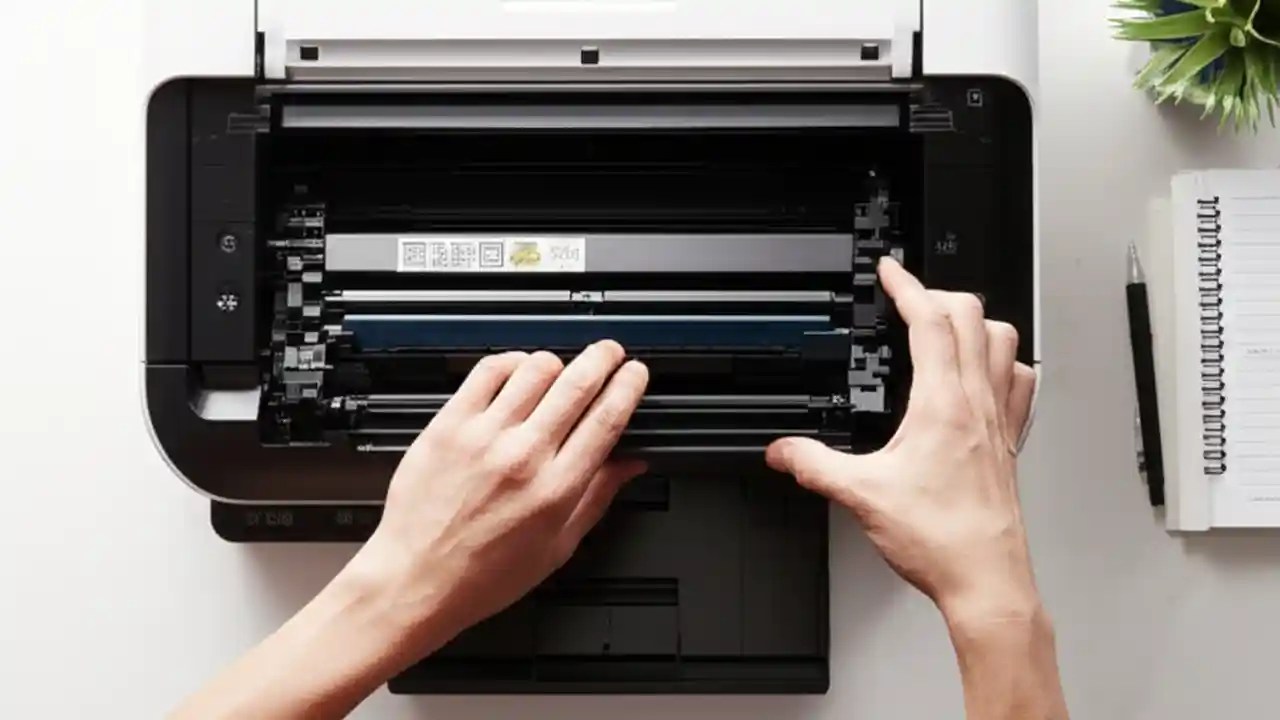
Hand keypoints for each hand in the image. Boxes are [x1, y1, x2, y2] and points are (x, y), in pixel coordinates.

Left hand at [347, 341, 648, 656]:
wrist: (416, 578)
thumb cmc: (482, 574)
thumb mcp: (557, 547)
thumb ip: (598, 498)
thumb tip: (630, 464)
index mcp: (556, 490)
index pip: (606, 419)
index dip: (628, 387)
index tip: (635, 375)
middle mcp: (522, 457)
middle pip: (578, 383)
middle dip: (604, 358)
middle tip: (611, 353)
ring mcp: (483, 437)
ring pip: (536, 368)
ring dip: (559, 362)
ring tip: (561, 371)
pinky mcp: (449, 425)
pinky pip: (488, 371)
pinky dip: (511, 362)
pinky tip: (517, 371)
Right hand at [767, 257, 1038, 623]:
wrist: (986, 579)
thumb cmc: (941, 540)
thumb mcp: (861, 495)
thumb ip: (813, 465)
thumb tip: (782, 450)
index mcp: (943, 405)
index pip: (930, 321)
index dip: (907, 286)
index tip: (891, 271)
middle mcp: (978, 404)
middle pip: (972, 316)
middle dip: (937, 293)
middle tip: (909, 297)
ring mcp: (1000, 421)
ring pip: (1005, 340)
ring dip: (976, 320)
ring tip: (948, 322)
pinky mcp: (1010, 443)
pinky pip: (1021, 383)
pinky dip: (1005, 362)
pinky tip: (988, 374)